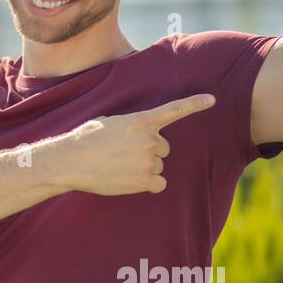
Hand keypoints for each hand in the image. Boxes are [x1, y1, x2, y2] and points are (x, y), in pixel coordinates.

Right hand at [50, 93, 214, 194]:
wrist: (71, 162)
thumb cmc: (85, 140)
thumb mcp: (108, 122)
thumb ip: (130, 126)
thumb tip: (135, 136)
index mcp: (140, 121)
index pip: (173, 110)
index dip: (194, 104)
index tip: (212, 99)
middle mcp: (149, 140)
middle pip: (164, 147)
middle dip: (149, 150)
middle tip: (125, 153)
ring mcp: (149, 161)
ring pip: (158, 165)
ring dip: (144, 167)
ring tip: (119, 166)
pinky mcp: (146, 180)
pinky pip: (159, 183)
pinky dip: (148, 184)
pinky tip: (128, 180)